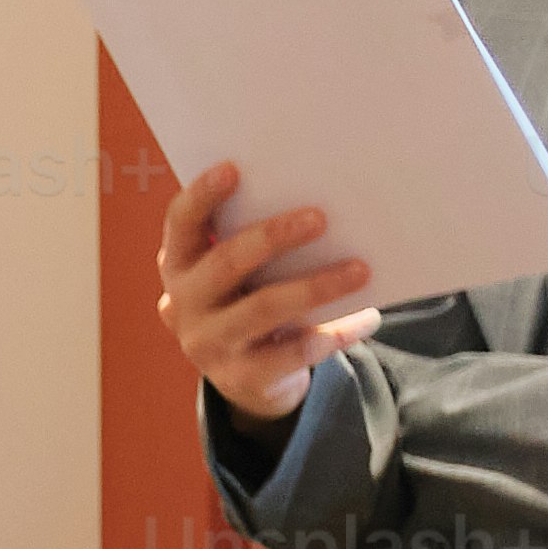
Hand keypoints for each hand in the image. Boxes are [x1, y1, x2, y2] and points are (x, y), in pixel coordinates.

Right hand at [151, 158, 380, 426]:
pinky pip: (296, 352)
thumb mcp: (236, 275)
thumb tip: (316, 198)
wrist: (248, 379)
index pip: (181, 224)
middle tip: (320, 218)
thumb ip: (250, 241)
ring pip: (264, 309)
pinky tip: (367, 318)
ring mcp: (210, 345)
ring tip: (360, 269)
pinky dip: (336, 333)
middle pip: (226, 264)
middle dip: (273, 237)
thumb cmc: (249, 301)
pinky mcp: (243, 378)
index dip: (202, 196)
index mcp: (180, 266)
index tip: (233, 169)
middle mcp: (183, 305)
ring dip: (316, 287)